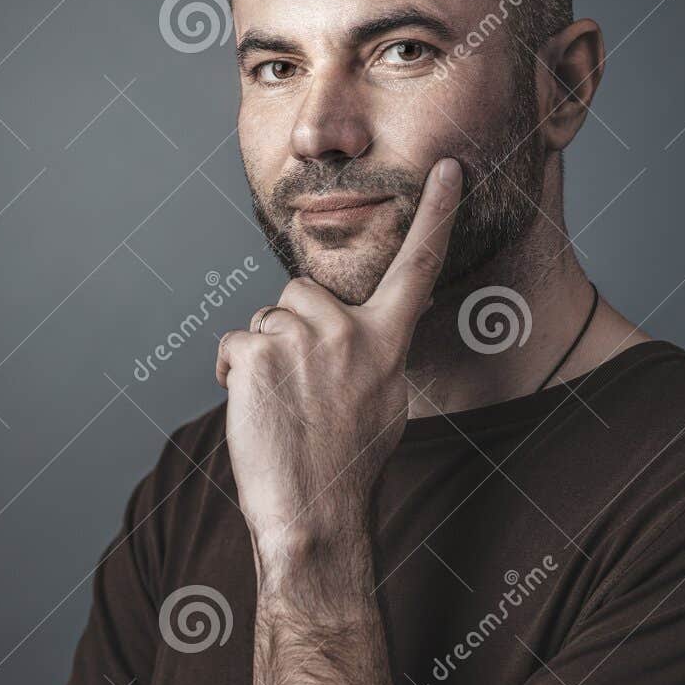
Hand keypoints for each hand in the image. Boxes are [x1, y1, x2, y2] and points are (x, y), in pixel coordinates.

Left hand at [216, 159, 461, 561]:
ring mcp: (304, 342)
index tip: (449, 169)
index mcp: (388, 344)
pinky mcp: (259, 355)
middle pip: (301, 295)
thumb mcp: (383, 402)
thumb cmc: (345, 466)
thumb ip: (372, 354)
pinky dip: (235, 375)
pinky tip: (255, 413)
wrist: (313, 515)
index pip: (418, 268)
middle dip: (290, 332)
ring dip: (263, 359)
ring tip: (282, 409)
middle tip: (301, 392)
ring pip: (266, 322)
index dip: (437, 215)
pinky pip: (236, 345)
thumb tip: (355, 334)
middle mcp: (351, 333)